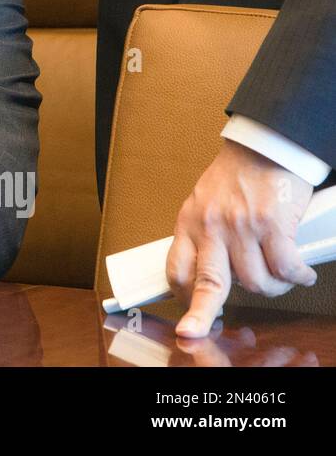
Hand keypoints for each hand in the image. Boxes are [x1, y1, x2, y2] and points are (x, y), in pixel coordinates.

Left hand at [167, 141, 315, 338]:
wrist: (264, 146)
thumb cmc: (236, 177)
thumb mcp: (204, 203)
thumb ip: (203, 235)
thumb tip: (206, 270)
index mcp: (190, 222)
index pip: (178, 266)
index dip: (182, 294)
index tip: (187, 311)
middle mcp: (213, 226)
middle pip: (208, 282)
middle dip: (201, 313)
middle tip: (194, 332)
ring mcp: (242, 226)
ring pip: (256, 281)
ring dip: (273, 287)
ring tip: (281, 278)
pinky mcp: (273, 224)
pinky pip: (285, 268)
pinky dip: (297, 276)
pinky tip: (301, 273)